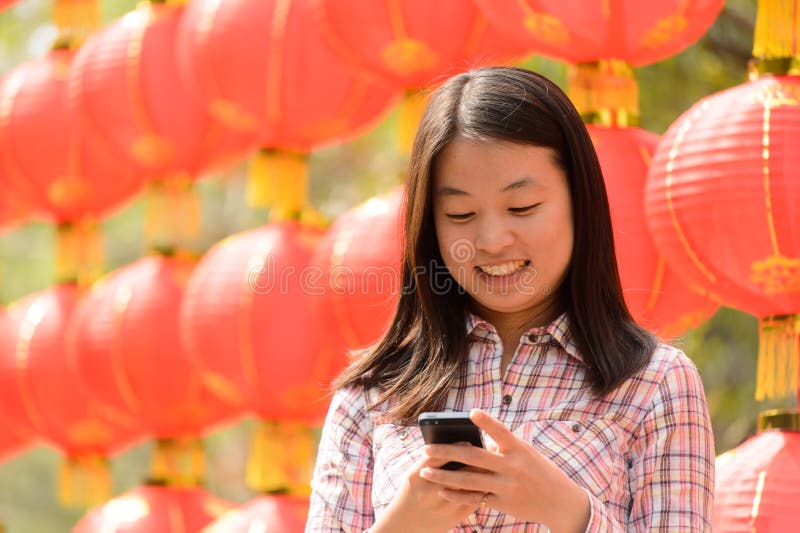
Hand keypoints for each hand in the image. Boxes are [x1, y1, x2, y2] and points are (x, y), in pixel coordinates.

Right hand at [370, 450, 481, 532]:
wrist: (405, 525)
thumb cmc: (411, 494)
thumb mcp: (413, 476)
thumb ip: (429, 462)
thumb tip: (453, 444)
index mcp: (417, 476)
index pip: (439, 456)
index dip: (456, 448)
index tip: (468, 441)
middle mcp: (430, 491)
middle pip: (459, 471)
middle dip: (475, 461)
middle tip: (486, 451)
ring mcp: (443, 506)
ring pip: (470, 487)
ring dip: (482, 475)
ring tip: (490, 465)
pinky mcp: (454, 517)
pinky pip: (473, 500)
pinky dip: (482, 489)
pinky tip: (487, 482)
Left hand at [418, 409, 589, 532]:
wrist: (560, 502)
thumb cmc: (539, 471)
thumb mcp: (526, 453)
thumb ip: (501, 447)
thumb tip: (470, 441)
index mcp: (519, 450)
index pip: (501, 432)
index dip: (487, 422)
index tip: (471, 412)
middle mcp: (512, 467)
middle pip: (475, 457)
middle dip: (448, 452)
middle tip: (426, 448)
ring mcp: (506, 487)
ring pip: (469, 480)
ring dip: (444, 475)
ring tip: (425, 471)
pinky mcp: (503, 504)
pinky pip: (475, 498)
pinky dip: (457, 494)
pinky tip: (442, 489)